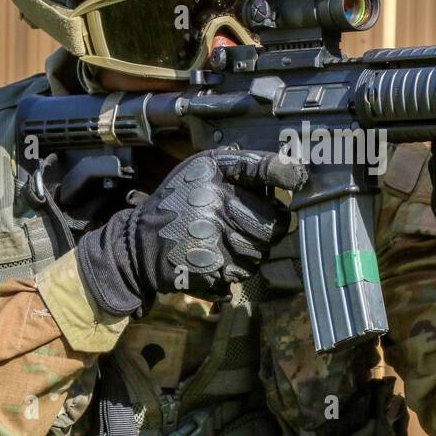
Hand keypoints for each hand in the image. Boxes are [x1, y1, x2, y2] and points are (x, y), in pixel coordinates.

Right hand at [76, 148, 307, 315]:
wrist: (139, 245)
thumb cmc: (175, 205)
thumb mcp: (198, 171)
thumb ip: (237, 164)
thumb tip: (284, 168)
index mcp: (212, 176)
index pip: (261, 170)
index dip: (284, 173)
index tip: (297, 177)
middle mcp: (214, 204)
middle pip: (272, 223)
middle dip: (266, 228)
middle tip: (244, 226)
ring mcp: (214, 238)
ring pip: (262, 251)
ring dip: (252, 251)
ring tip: (225, 242)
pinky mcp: (212, 268)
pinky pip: (246, 272)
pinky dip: (237, 269)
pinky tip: (217, 258)